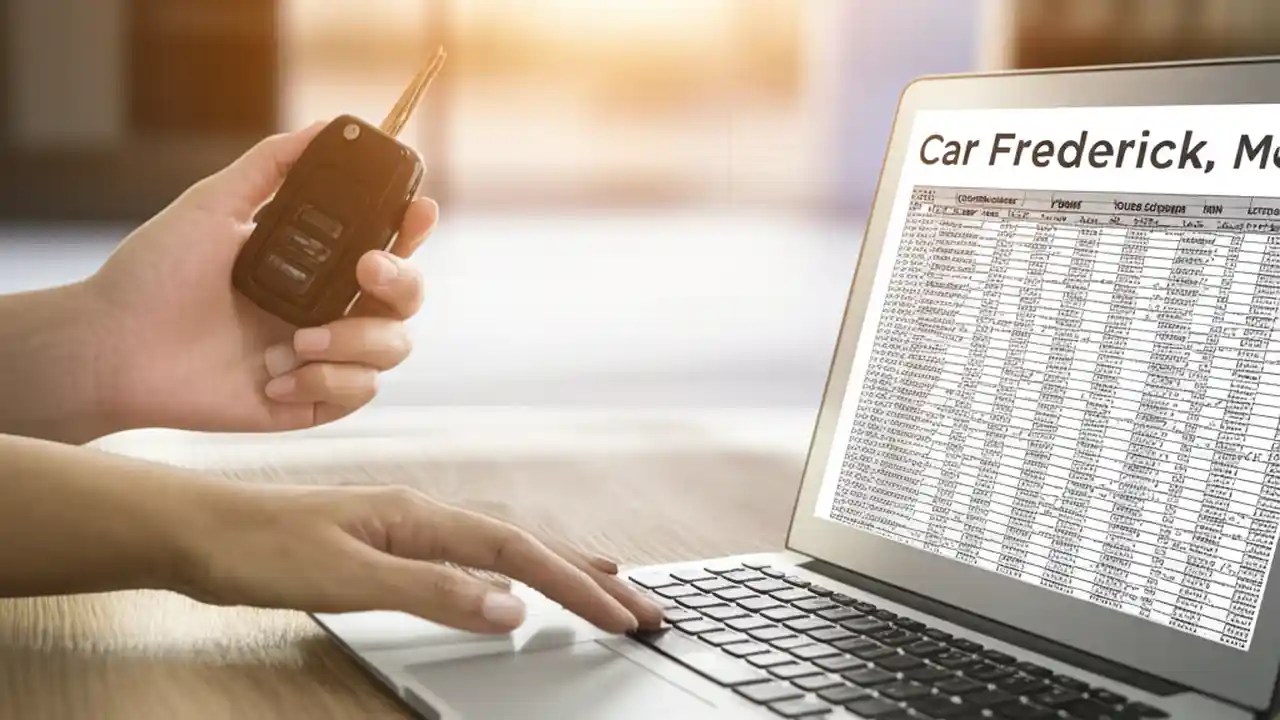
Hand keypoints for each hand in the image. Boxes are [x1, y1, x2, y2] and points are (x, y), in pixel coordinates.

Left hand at [85, 122, 436, 432]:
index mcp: (314, 265)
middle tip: (366, 270)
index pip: (386, 244)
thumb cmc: (153, 276)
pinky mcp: (310, 404)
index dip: (412, 229)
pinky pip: (359, 393)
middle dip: (402, 282)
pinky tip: (274, 379)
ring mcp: (322, 357)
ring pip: (393, 349)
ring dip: (355, 342)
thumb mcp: (212, 205)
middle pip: (407, 297)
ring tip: (296, 344)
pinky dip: (326, 383)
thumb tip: (324, 125)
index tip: (417, 210)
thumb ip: (271, 165)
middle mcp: (327, 309)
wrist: (113, 347)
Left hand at [181, 483, 664, 633]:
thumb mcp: (346, 576)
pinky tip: (517, 579)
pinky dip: (515, 568)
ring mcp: (409, 526)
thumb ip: (431, 589)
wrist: (196, 530)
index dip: (577, 586)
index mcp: (421, 518)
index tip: (625, 616)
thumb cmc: (260, 550)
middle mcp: (424, 514)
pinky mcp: (391, 543)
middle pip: (528, 544)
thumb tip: (510, 607)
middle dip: (590, 577)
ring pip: (506, 547)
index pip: (519, 554)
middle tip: (647, 607)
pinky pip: (474, 555)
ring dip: (562, 569)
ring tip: (610, 585)